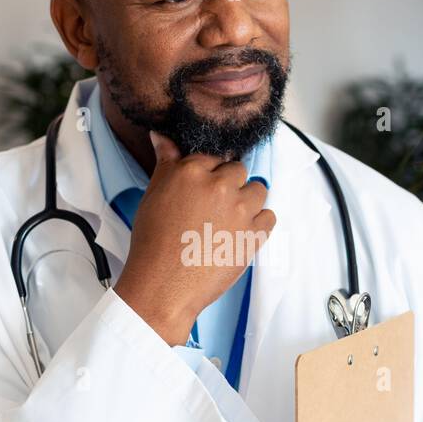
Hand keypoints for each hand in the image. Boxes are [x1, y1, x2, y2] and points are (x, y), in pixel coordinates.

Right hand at [114, 131, 274, 344]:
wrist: (163, 286)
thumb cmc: (153, 244)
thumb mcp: (153, 196)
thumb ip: (166, 162)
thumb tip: (162, 135)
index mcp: (192, 171)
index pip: (211, 157)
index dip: (207, 173)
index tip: (202, 189)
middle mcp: (219, 185)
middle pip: (238, 169)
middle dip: (229, 185)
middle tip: (213, 208)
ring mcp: (240, 209)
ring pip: (258, 190)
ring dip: (248, 201)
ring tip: (228, 220)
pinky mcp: (254, 234)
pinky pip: (269, 217)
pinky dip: (258, 224)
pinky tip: (239, 233)